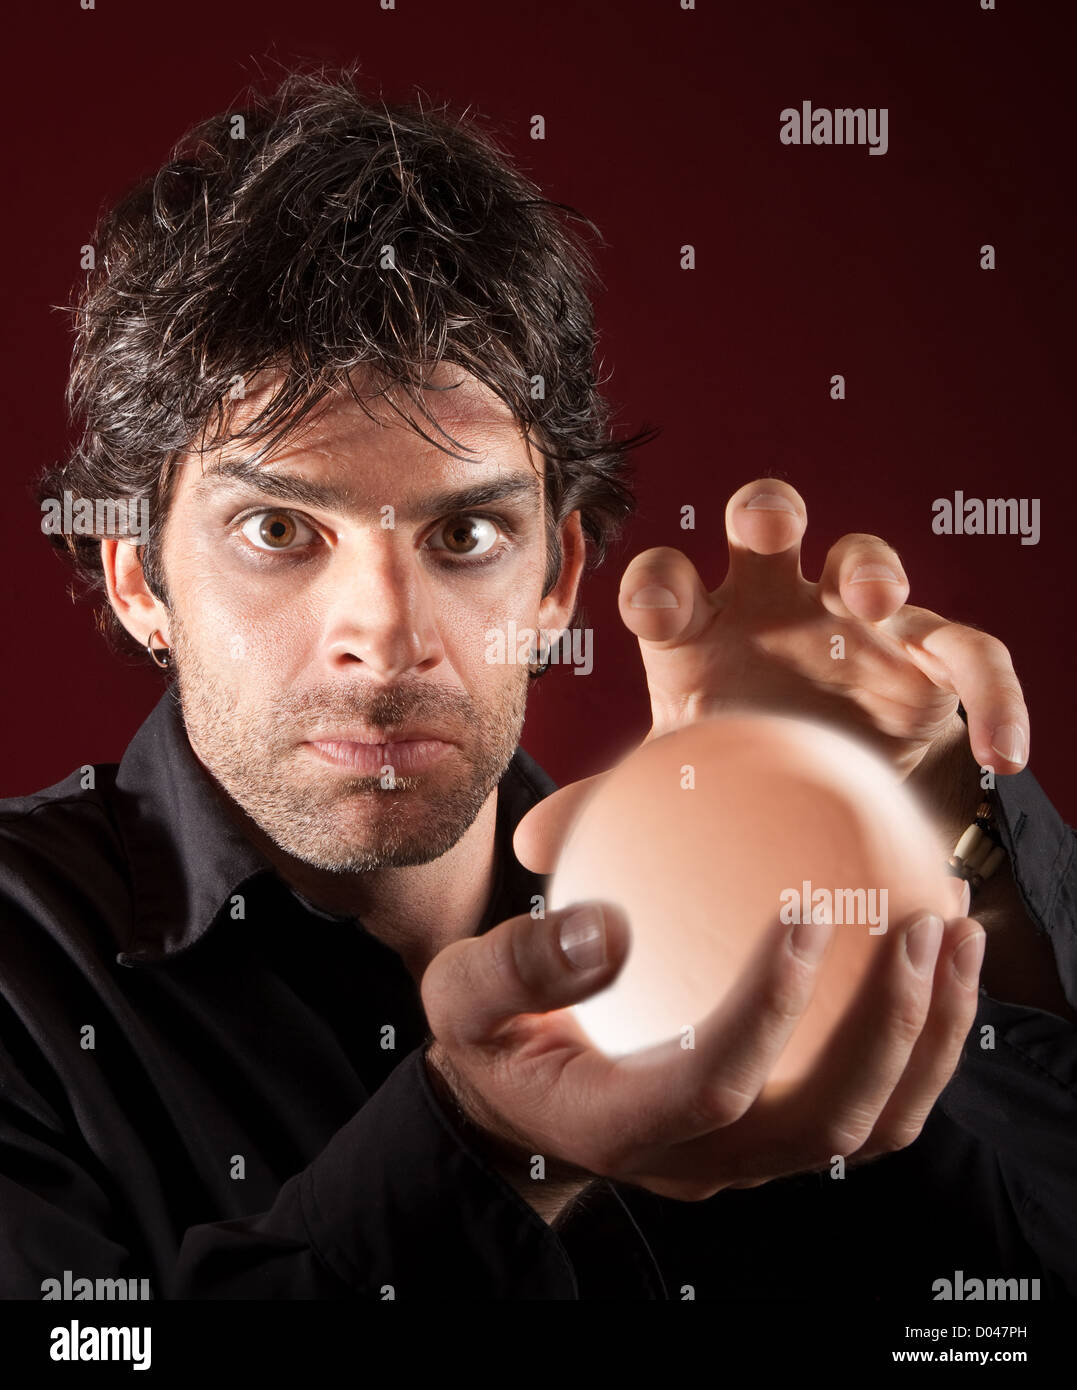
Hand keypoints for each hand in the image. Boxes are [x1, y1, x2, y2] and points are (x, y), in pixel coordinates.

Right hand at [421, 898, 985, 1202]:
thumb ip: (523, 962)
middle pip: (821, 1124)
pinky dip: (918, 1047)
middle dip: (888, 1030)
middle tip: (921, 924)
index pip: (712, 1083)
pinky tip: (936, 963)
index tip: (804, 910)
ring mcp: (748, 1160)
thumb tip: (610, 926)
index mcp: (619, 1122)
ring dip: (928, 1042)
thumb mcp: (465, 990)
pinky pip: (867, 1112)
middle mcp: (699, 1159)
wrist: (518, 1098)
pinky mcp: (774, 1141)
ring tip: (958, 938)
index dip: (768, 1009)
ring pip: (865, 1131)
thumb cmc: (492, 1035)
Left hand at [516, 477, 1028, 873]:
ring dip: (872, 564)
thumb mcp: (682, 790)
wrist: (838, 813)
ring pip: (865, 556)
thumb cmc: (743, 779)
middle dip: (766, 512)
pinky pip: (970, 653)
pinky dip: (991, 694)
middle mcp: (774, 611)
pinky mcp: (926, 662)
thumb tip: (527, 847)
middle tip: (768, 529)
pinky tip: (1002, 752)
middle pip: (767, 524)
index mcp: (701, 636)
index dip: (659, 584)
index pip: (668, 581)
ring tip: (873, 602)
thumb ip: (614, 809)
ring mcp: (854, 627)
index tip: (659, 614)